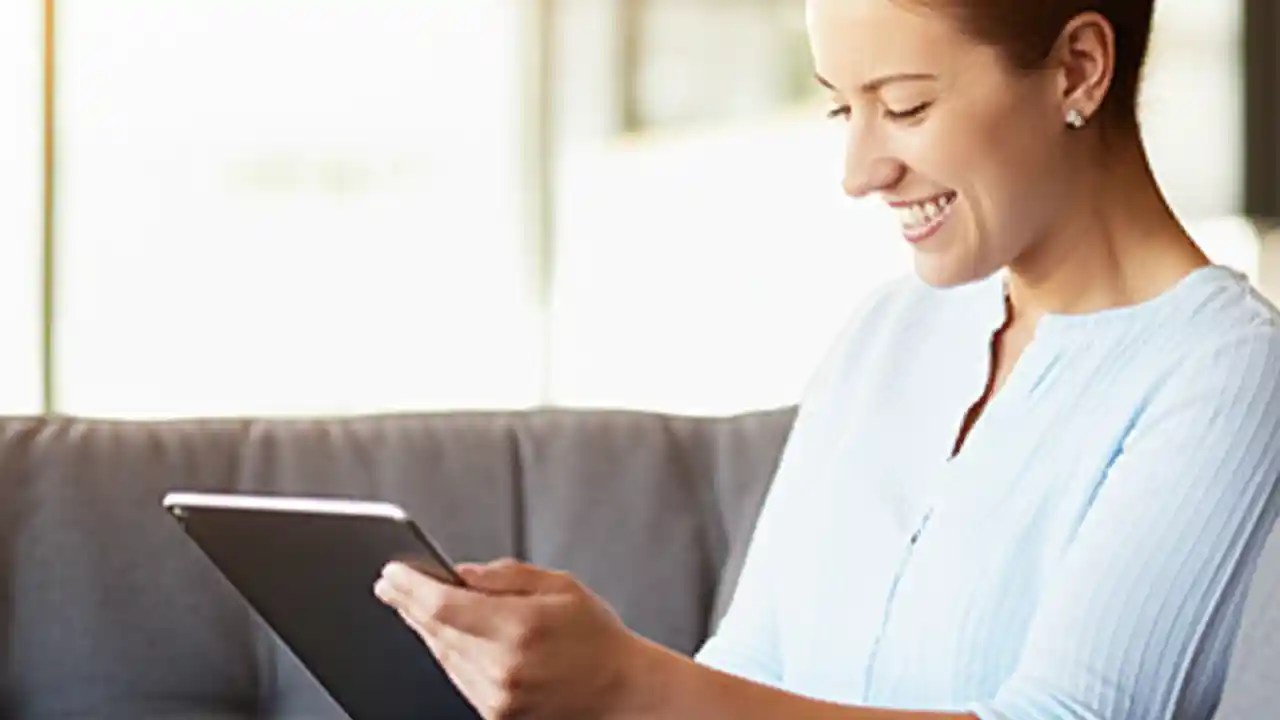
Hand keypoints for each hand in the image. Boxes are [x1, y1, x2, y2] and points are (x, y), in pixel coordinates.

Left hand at [374, 558, 651, 719]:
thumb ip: (507, 576)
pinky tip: (440, 636)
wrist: (621, 693)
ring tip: (410, 604)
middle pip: (435, 631)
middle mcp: (504, 666)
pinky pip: (456, 678)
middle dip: (407, 603)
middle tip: (389, 584)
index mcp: (520, 626)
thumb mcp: (561, 586)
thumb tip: (460, 573)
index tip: (392, 572)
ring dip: (422, 628)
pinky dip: (444, 653)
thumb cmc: (596, 637)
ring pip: (441, 655)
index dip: (410, 587)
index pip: (443, 605)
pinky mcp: (496, 716)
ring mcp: (497, 696)